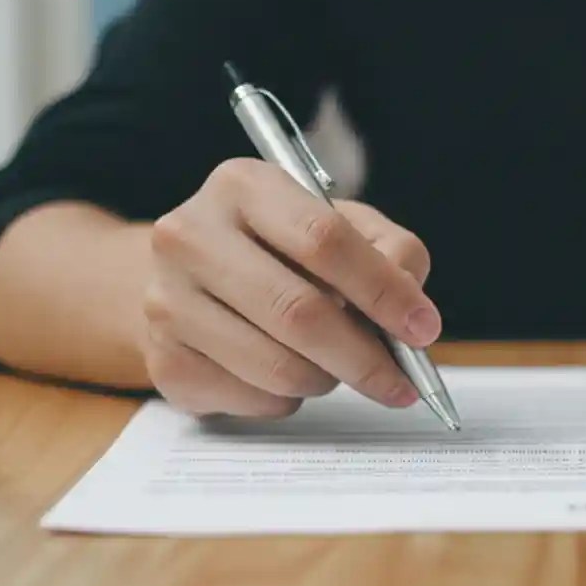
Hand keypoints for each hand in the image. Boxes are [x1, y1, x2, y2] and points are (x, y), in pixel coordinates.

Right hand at [141, 158, 440, 417]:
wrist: (187, 276)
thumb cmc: (280, 248)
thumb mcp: (341, 224)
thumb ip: (391, 252)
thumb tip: (414, 314)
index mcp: (244, 186)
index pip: (324, 239)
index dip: (383, 290)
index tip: (423, 329)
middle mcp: (190, 236)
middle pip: (299, 312)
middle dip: (365, 357)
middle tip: (402, 382)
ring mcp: (166, 300)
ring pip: (278, 367)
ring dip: (327, 379)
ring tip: (335, 365)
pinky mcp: (162, 360)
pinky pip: (252, 399)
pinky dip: (288, 398)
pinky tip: (285, 373)